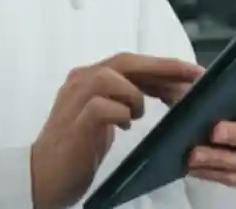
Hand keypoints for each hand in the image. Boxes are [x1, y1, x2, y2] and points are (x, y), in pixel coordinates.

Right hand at [30, 52, 204, 207]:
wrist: (43, 175)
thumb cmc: (78, 148)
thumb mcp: (107, 118)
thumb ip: (127, 100)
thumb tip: (167, 92)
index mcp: (88, 77)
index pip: (129, 62)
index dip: (161, 65)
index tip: (191, 71)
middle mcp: (80, 80)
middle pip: (124, 61)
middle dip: (162, 67)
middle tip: (192, 75)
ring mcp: (74, 99)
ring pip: (111, 77)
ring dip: (135, 94)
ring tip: (139, 114)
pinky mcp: (75, 122)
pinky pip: (102, 106)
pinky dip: (120, 114)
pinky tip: (125, 126)